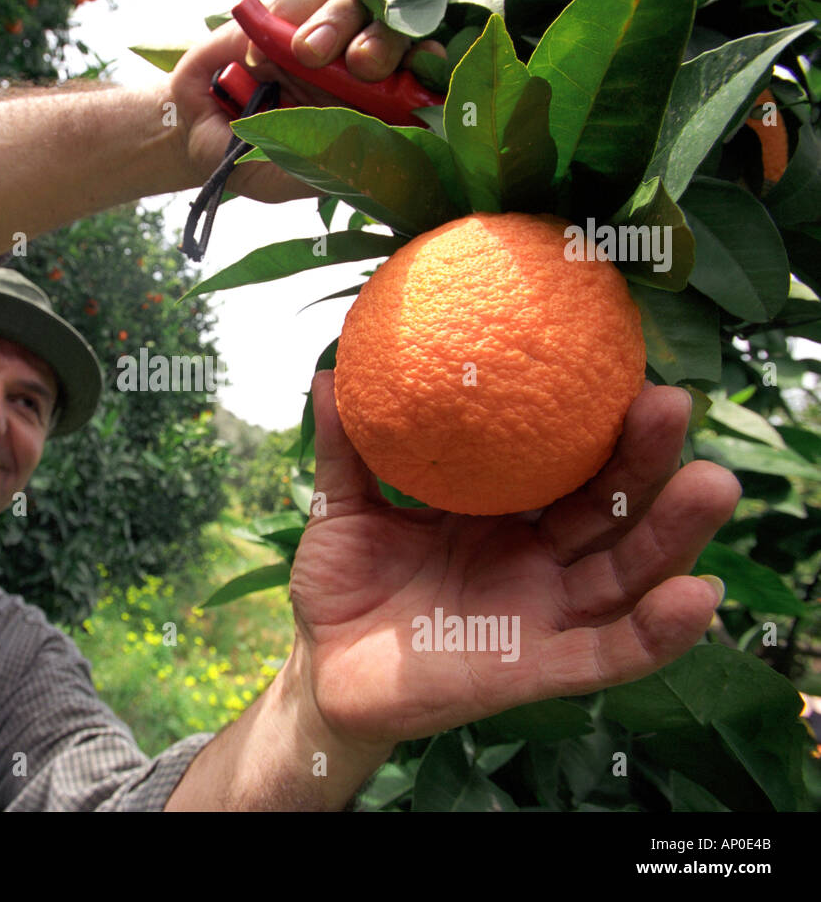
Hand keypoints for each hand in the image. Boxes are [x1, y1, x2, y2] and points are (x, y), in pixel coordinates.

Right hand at [167, 0, 445, 203]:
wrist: (190, 136)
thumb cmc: (246, 160)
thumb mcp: (288, 178)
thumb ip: (331, 166)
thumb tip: (385, 158)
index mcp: (363, 106)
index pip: (410, 77)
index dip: (423, 69)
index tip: (421, 77)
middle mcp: (346, 67)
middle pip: (387, 33)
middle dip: (382, 43)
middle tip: (363, 64)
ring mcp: (315, 38)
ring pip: (348, 7)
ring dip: (334, 25)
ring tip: (306, 54)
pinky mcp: (280, 16)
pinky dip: (286, 18)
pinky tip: (260, 58)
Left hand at [285, 372, 741, 753]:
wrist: (322, 668)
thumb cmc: (343, 586)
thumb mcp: (344, 510)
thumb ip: (346, 450)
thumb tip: (330, 372)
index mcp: (499, 516)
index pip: (564, 465)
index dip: (594, 423)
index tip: (621, 366)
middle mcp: (534, 560)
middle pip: (608, 509)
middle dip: (647, 460)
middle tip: (673, 403)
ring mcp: (540, 614)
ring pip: (623, 574)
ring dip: (673, 534)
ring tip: (714, 485)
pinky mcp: (535, 670)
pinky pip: (606, 655)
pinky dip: (655, 633)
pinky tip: (696, 597)